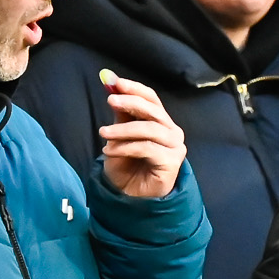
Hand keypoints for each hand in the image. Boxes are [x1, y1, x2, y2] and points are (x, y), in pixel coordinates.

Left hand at [97, 71, 187, 198]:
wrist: (130, 196)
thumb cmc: (127, 165)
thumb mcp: (119, 135)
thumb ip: (121, 113)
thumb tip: (111, 84)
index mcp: (161, 122)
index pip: (152, 99)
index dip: (135, 88)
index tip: (115, 82)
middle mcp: (172, 132)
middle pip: (153, 111)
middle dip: (130, 103)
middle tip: (110, 100)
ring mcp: (175, 148)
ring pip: (149, 130)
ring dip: (123, 130)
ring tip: (103, 134)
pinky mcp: (171, 163)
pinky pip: (146, 148)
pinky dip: (125, 147)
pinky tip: (109, 151)